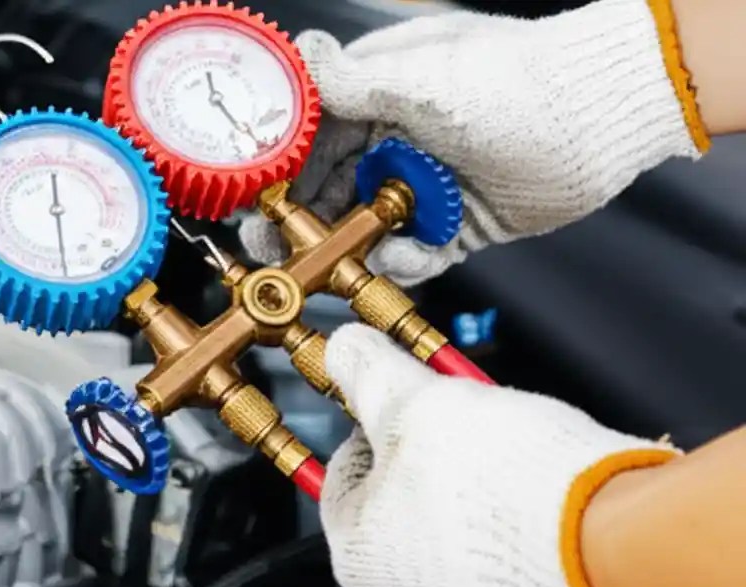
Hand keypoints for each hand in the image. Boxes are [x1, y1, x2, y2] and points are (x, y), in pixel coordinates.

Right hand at [240, 0, 705, 285]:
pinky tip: (399, 260)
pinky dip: (403, 262)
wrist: (602, 119)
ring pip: (367, 223)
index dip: (279, 164)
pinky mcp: (460, 223)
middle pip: (330, 184)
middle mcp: (402, 137)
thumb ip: (355, 80)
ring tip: (328, 263)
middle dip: (299, 217)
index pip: (313, 131)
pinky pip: (417, 252)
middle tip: (271, 246)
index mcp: (385, 91)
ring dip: (346, 244)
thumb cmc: (521, 85)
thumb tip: (301, 56)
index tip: (252, 195)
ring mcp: (430, 183)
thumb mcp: (426, 78)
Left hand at [320, 324, 676, 586]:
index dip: (383, 434)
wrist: (613, 551)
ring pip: (455, 565)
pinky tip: (542, 530)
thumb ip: (371, 373)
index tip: (414, 414)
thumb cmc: (511, 487)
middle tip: (473, 444)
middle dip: (433, 479)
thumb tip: (346, 351)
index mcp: (357, 557)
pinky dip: (520, 566)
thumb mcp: (420, 400)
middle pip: (401, 525)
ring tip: (516, 484)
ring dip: (476, 523)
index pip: (349, 482)